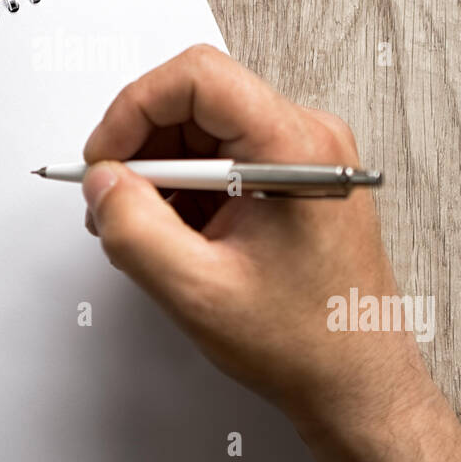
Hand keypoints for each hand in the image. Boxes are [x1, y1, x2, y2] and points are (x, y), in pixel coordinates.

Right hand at [82, 45, 430, 442]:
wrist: (358, 384)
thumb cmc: (307, 343)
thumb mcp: (199, 292)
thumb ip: (136, 230)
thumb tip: (102, 184)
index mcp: (296, 148)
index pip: (198, 77)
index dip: (134, 108)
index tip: (105, 158)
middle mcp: (307, 138)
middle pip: (197, 100)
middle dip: (141, 147)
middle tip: (113, 202)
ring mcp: (303, 156)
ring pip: (204, 129)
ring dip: (160, 172)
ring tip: (145, 231)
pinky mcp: (293, 178)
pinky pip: (222, 157)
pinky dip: (185, 189)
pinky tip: (178, 238)